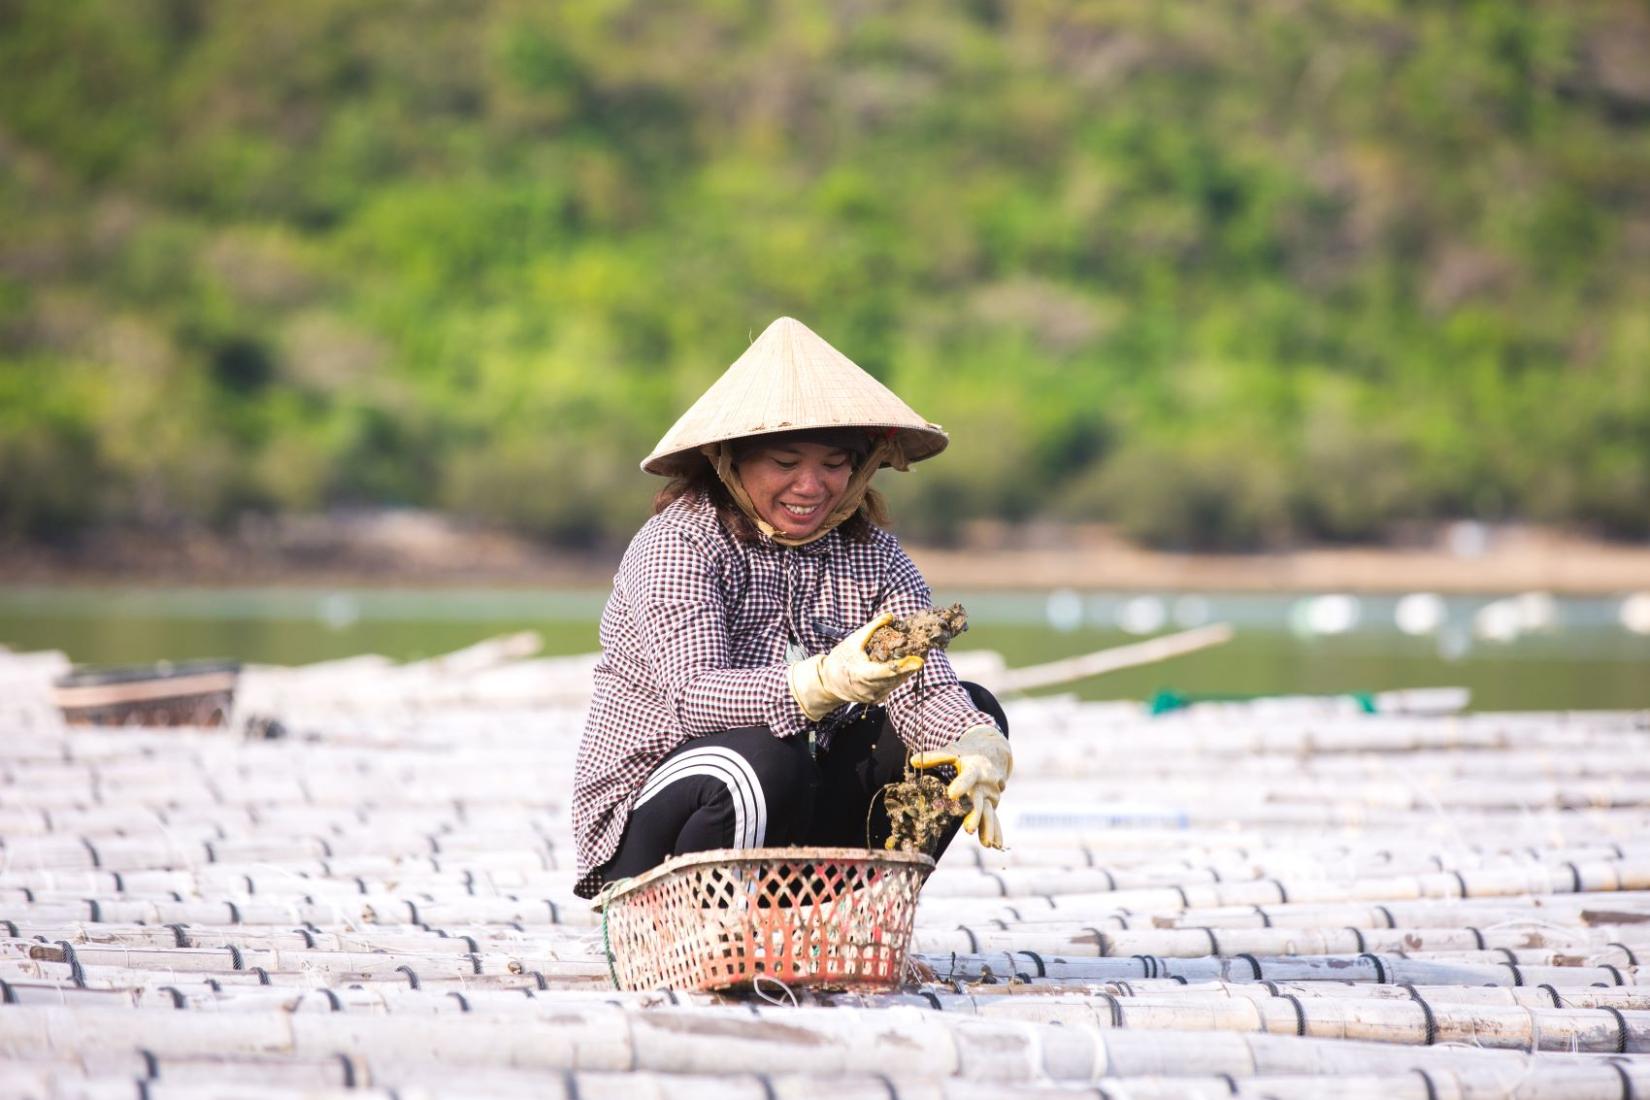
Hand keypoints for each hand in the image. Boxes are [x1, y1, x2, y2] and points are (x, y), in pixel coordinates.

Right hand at [786, 612, 923, 720]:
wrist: (828, 683)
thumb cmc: (840, 659)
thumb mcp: (853, 641)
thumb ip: (872, 628)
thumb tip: (890, 616)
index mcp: (862, 674)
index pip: (887, 671)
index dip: (904, 666)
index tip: (919, 661)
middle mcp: (869, 689)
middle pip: (897, 677)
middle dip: (911, 665)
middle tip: (925, 651)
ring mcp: (874, 696)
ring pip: (897, 683)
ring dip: (908, 670)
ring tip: (919, 655)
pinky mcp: (877, 699)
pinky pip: (893, 686)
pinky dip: (900, 676)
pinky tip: (906, 665)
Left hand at [910, 724, 1011, 848]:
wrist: (992, 753)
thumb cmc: (967, 753)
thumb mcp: (953, 751)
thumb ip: (935, 757)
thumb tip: (914, 761)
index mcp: (975, 768)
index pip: (968, 777)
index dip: (960, 785)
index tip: (952, 794)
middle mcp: (985, 783)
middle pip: (979, 800)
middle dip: (975, 815)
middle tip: (968, 829)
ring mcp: (990, 795)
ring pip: (989, 813)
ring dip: (988, 828)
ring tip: (986, 843)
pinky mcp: (992, 803)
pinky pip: (994, 818)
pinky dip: (996, 831)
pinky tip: (996, 845)